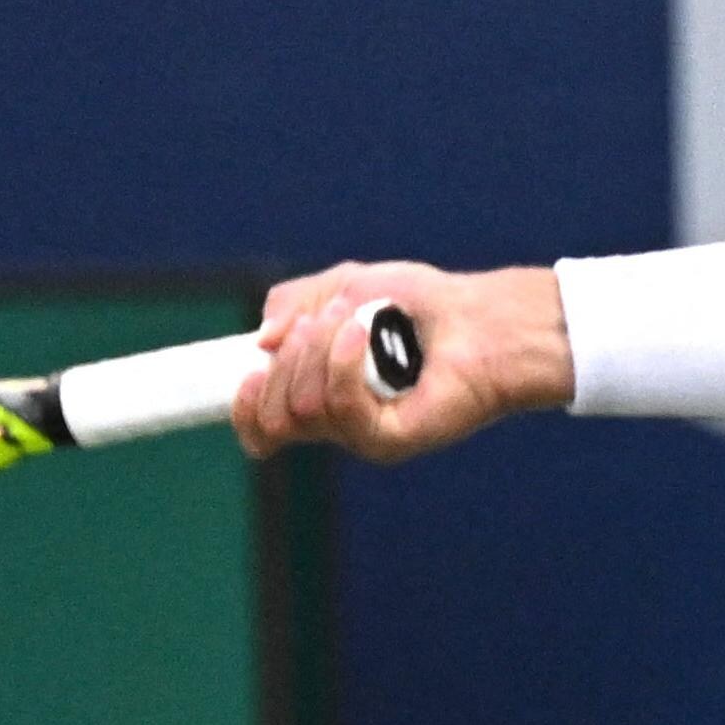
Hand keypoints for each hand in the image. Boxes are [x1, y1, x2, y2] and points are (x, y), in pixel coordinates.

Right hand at [230, 260, 570, 463]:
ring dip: (319, 350)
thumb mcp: (346, 285)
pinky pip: (340, 410)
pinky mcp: (389, 439)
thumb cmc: (421, 304)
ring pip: (302, 407)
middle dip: (289, 359)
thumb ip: (294, 304)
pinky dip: (342, 363)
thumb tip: (261, 342)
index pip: (261, 429)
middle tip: (324, 324)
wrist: (480, 317)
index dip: (244, 407)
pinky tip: (362, 332)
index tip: (250, 370)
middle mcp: (338, 422)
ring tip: (358, 321)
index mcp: (320, 394)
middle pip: (274, 414)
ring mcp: (363, 434)